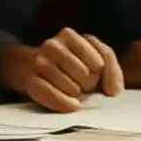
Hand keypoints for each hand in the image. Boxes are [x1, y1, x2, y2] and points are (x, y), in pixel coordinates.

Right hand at [0, 28, 124, 111]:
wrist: (26, 67)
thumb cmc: (68, 65)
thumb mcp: (91, 58)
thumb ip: (111, 68)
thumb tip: (113, 91)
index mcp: (68, 35)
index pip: (101, 62)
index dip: (100, 73)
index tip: (92, 72)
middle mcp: (52, 45)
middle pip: (87, 76)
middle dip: (88, 84)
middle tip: (79, 82)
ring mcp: (39, 63)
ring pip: (73, 88)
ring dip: (76, 95)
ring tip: (69, 89)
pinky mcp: (30, 82)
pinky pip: (54, 97)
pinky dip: (66, 104)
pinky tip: (72, 105)